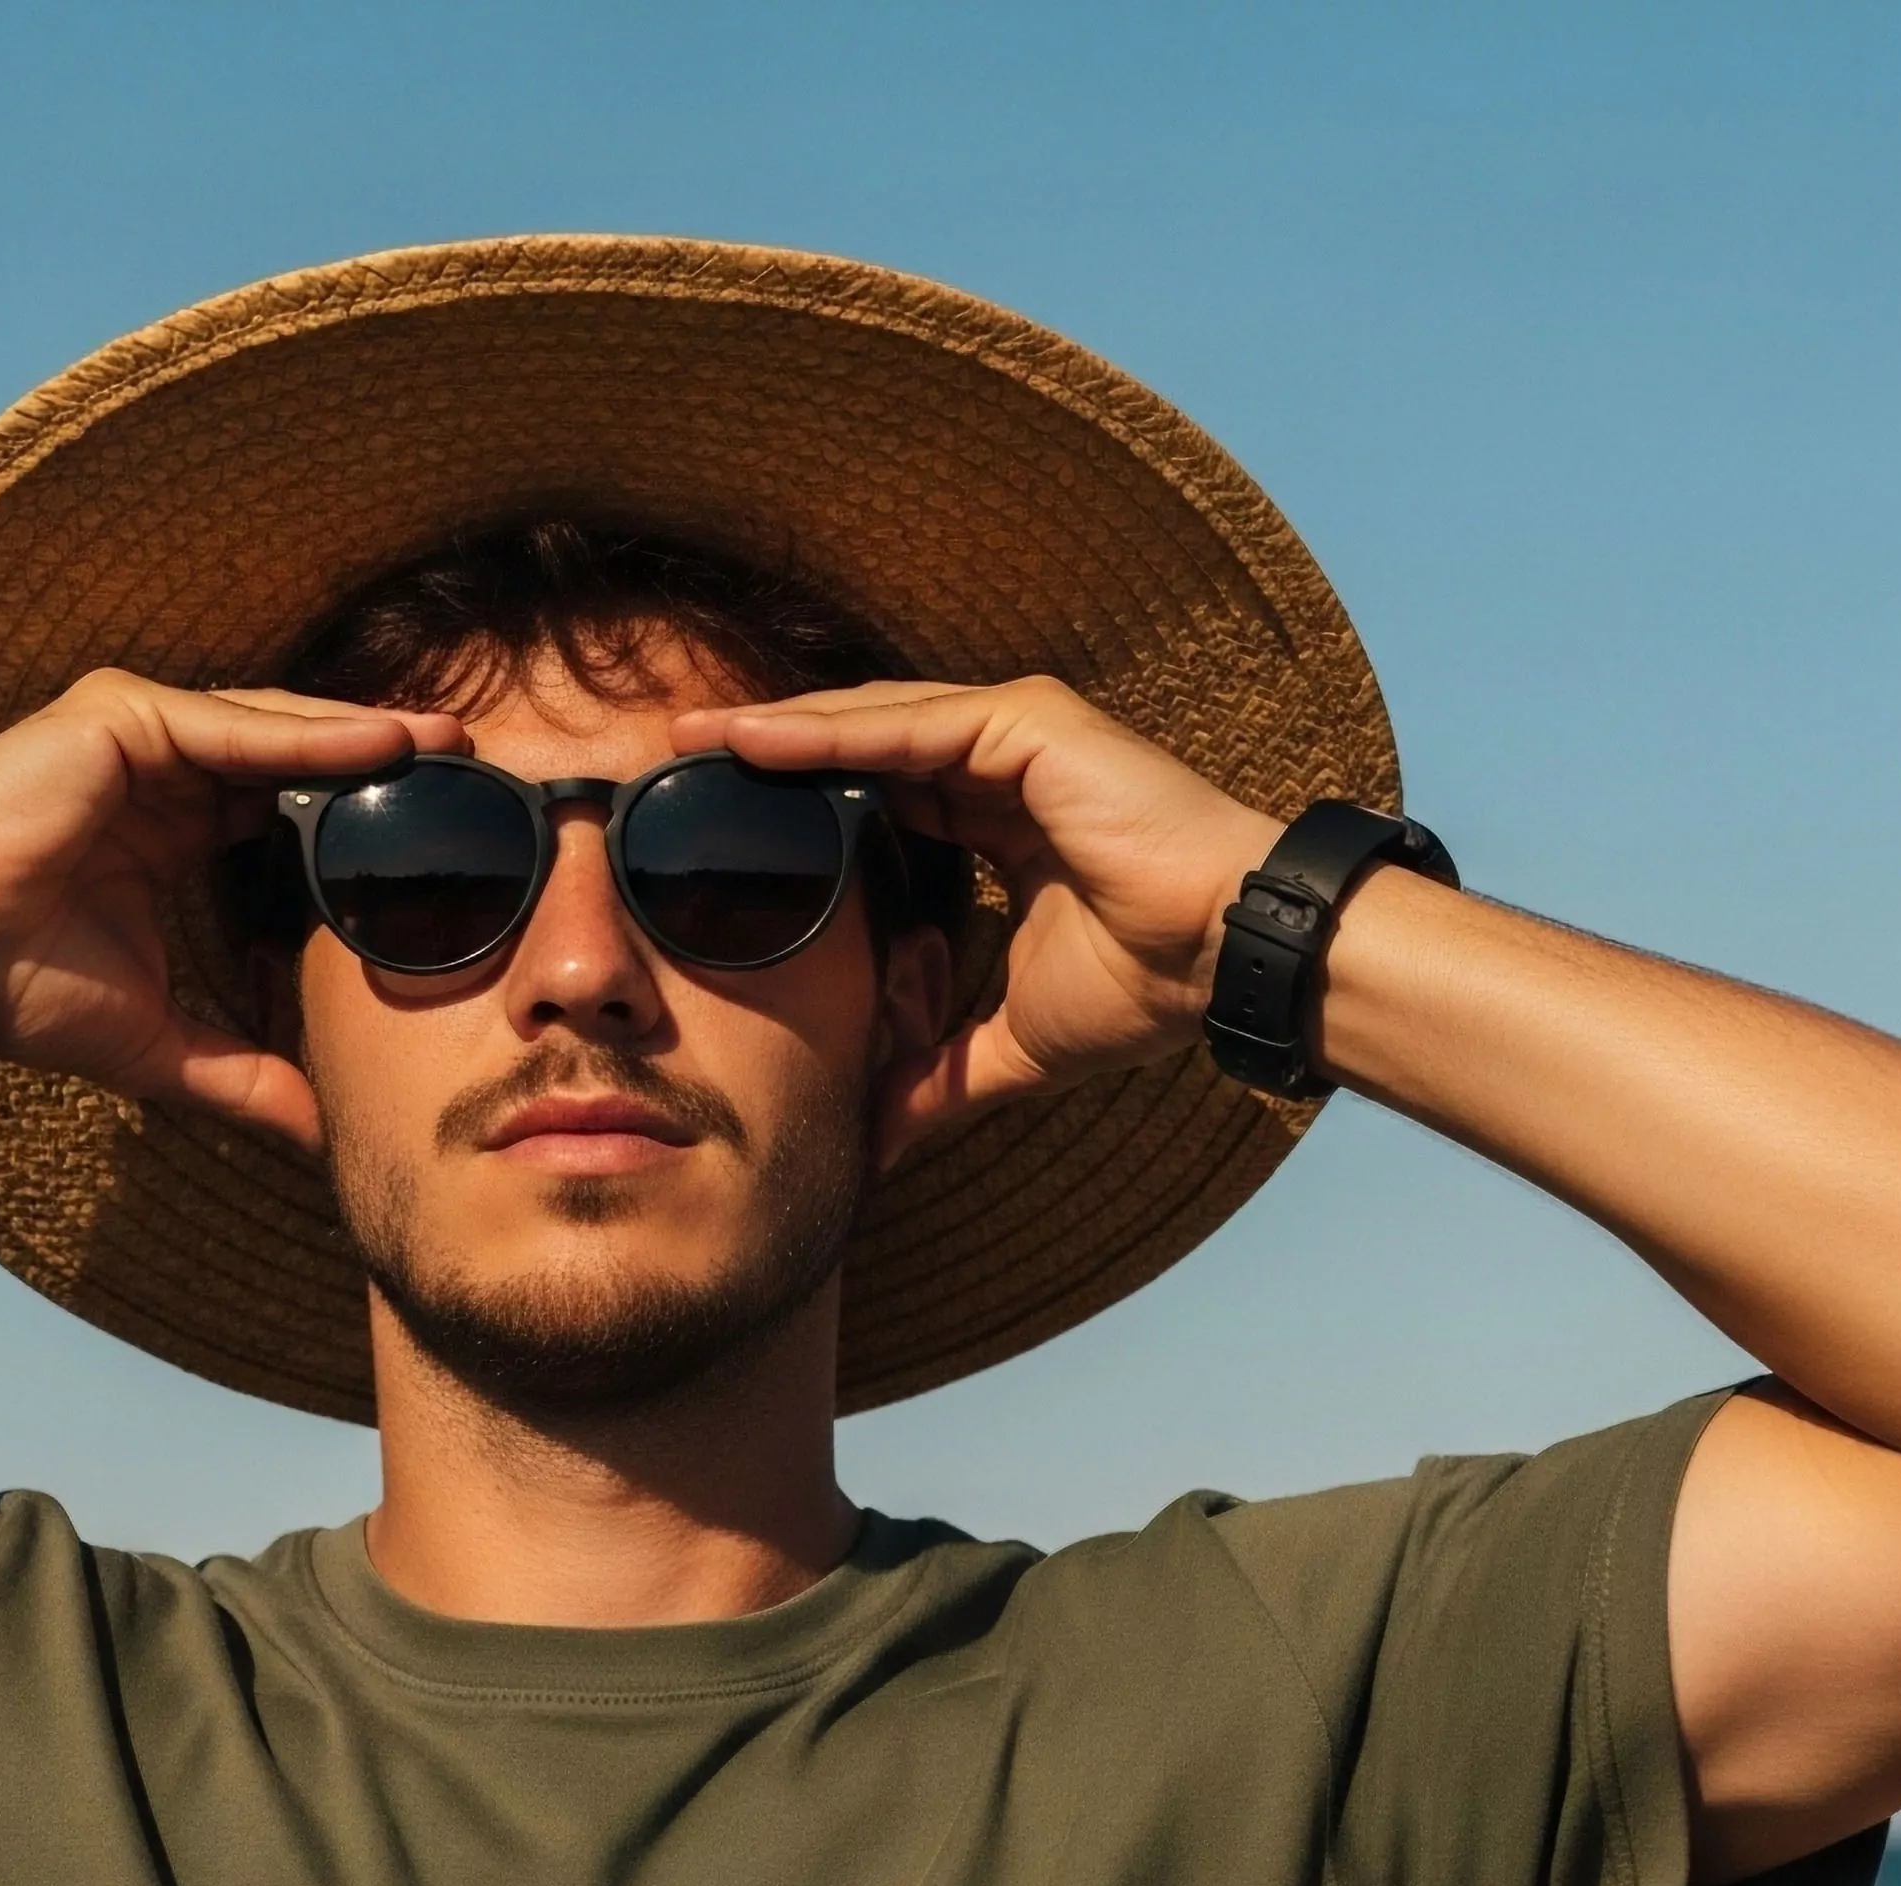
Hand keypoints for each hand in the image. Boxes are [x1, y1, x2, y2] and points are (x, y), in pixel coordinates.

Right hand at [0, 670, 463, 1148]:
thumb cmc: (21, 991)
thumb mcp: (162, 1043)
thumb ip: (245, 1077)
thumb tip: (321, 1135)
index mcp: (174, 833)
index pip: (291, 809)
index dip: (364, 818)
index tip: (444, 839)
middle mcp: (161, 774)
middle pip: (298, 756)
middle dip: (385, 762)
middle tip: (474, 773)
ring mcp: (140, 737)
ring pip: (277, 729)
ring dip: (366, 736)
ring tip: (448, 746)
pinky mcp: (120, 717)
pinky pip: (235, 726)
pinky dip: (310, 734)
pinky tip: (382, 741)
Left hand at [674, 677, 1281, 1165]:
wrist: (1227, 959)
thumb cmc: (1149, 985)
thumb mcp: (1012, 1045)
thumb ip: (939, 1081)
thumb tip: (874, 1148)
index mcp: (996, 819)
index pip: (875, 797)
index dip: (797, 808)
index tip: (716, 829)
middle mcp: (1000, 763)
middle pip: (856, 747)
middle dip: (766, 756)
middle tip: (673, 765)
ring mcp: (1015, 734)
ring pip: (870, 723)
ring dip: (777, 731)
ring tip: (692, 740)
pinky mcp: (1028, 724)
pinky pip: (909, 724)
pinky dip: (830, 731)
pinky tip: (757, 738)